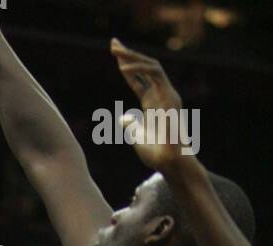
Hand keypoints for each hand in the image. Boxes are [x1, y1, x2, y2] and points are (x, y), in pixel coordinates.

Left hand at [111, 39, 187, 171]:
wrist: (170, 162)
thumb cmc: (156, 155)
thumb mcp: (138, 137)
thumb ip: (131, 126)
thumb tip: (124, 118)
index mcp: (154, 103)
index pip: (140, 80)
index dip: (127, 69)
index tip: (115, 58)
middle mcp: (162, 95)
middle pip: (145, 68)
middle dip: (128, 55)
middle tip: (113, 44)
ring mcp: (167, 94)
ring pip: (151, 65)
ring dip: (133, 56)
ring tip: (115, 50)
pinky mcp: (169, 95)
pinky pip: (155, 73)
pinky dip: (140, 68)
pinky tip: (123, 67)